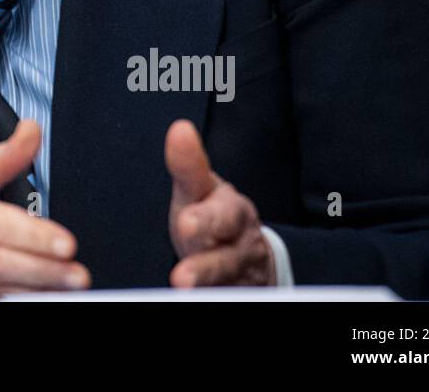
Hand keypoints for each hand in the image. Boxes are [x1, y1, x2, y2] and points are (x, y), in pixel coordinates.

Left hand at [165, 118, 275, 287]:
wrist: (248, 255)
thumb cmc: (213, 216)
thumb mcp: (199, 190)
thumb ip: (189, 166)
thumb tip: (179, 128)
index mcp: (231, 212)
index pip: (223, 214)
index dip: (207, 220)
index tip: (188, 222)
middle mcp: (241, 244)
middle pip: (227, 255)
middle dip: (207, 261)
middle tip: (183, 263)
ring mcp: (241, 273)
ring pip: (228, 279)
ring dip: (207, 282)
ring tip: (182, 285)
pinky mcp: (238, 291)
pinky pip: (230, 294)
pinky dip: (214, 297)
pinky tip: (195, 299)